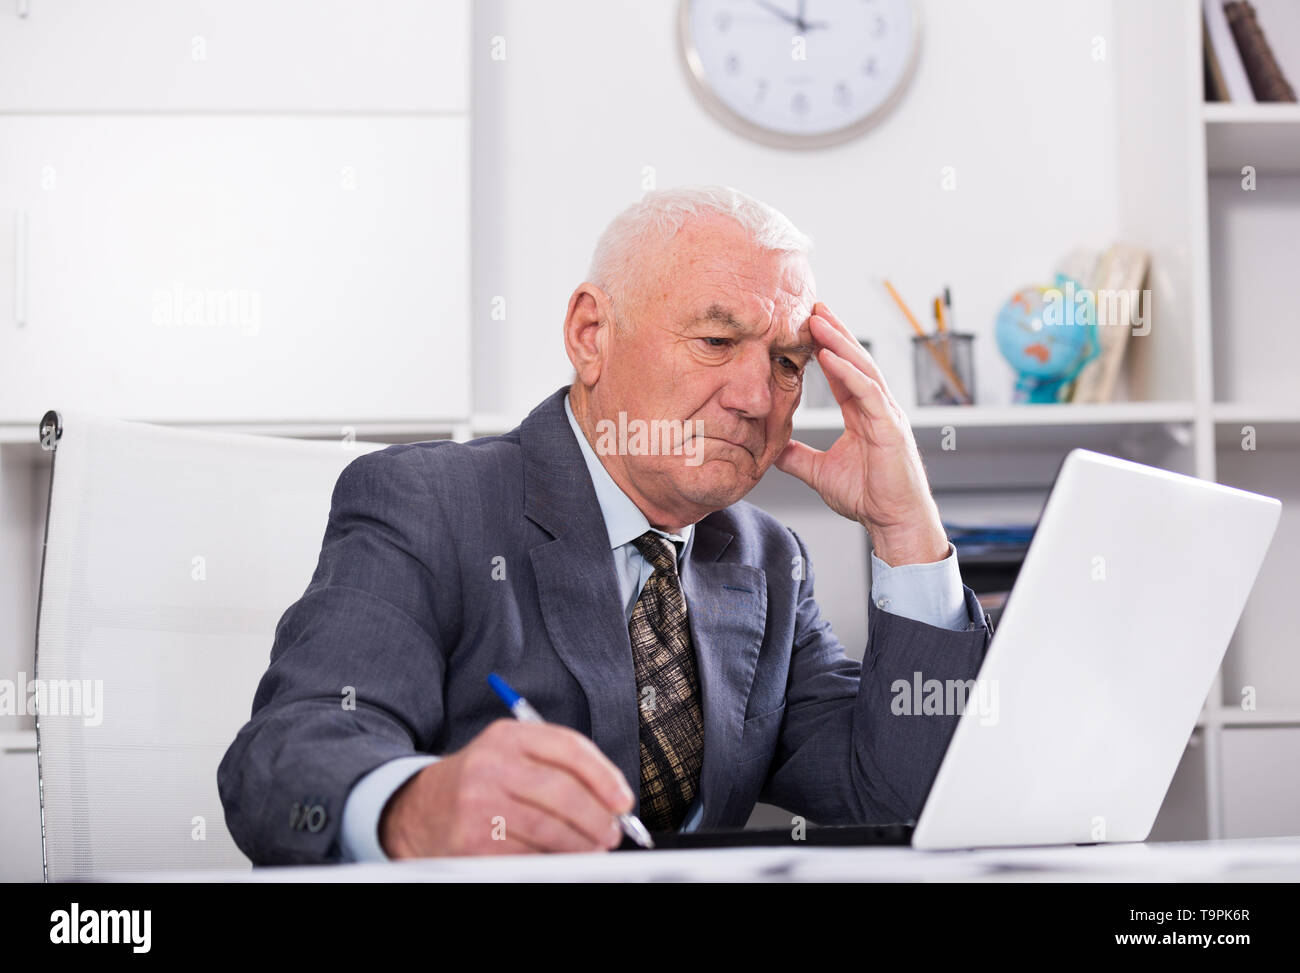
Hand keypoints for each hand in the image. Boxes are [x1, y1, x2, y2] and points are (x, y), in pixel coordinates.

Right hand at [379, 719, 634, 856]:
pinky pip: (527, 855)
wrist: (419, 809)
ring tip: (592, 850)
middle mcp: (491, 765)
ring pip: (549, 829)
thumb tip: (613, 801)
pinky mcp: (472, 841)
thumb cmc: (482, 783)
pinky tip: (560, 860)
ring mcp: (479, 804)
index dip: (604, 776)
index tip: (623, 801)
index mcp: (508, 737)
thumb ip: (561, 768)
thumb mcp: (513, 756)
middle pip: (562, 791)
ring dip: (580, 845)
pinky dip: (552, 861)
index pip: (568, 748)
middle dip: (597, 818)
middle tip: (612, 833)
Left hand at [776, 301, 948, 565]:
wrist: (894, 522)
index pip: (842, 372)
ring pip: (862, 369)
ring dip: (840, 342)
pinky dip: (849, 373)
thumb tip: (772, 448)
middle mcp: (877, 408)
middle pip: (854, 361)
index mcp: (863, 414)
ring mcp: (887, 415)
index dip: (826, 348)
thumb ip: (797, 457)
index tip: (806, 326)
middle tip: (812, 307)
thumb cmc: (868, 498)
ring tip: (819, 320)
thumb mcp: (820, 472)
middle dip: (834, 332)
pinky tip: (832, 356)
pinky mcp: (891, 428)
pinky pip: (869, 393)